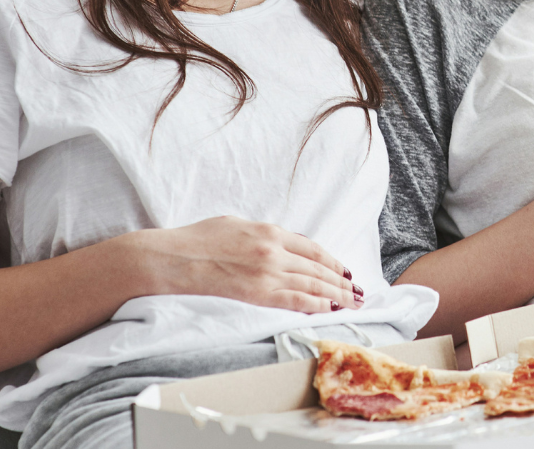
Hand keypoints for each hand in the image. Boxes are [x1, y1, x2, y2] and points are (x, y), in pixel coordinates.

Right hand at [129, 216, 361, 312]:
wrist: (174, 259)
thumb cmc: (199, 240)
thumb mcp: (237, 224)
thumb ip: (264, 234)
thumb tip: (283, 243)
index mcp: (270, 231)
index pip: (313, 248)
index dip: (333, 262)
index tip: (345, 271)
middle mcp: (274, 251)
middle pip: (318, 269)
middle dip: (342, 281)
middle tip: (360, 291)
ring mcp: (267, 274)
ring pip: (312, 286)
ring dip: (337, 295)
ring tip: (354, 302)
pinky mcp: (257, 294)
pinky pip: (295, 301)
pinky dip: (317, 305)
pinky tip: (331, 309)